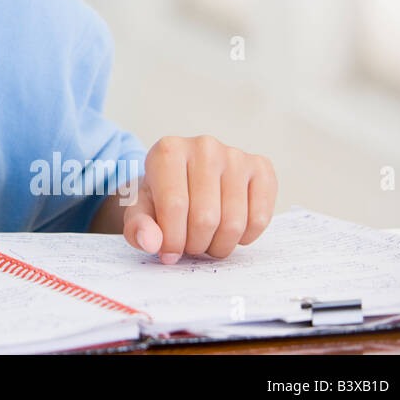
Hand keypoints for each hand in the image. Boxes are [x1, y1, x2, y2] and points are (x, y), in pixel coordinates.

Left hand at [123, 135, 275, 262]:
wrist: (185, 180)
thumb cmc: (160, 197)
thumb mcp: (139, 210)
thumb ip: (137, 228)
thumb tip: (151, 243)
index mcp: (168, 151)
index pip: (175, 206)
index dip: (173, 240)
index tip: (169, 252)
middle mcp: (204, 146)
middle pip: (206, 217)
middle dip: (196, 245)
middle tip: (189, 245)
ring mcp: (235, 155)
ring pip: (234, 222)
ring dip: (219, 245)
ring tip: (206, 240)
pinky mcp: (261, 168)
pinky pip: (260, 218)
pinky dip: (244, 237)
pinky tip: (229, 230)